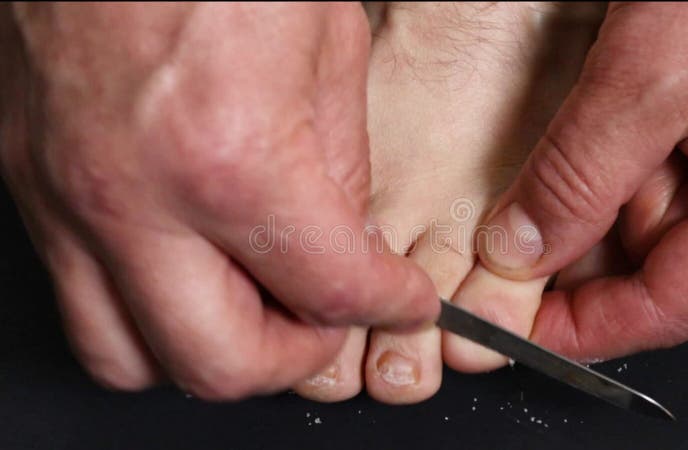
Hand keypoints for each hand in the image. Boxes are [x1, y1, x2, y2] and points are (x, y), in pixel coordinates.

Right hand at [0, 3, 436, 398]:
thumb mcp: (325, 46)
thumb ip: (340, 164)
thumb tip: (349, 237)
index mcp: (229, 158)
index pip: (331, 291)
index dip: (388, 302)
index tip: (402, 297)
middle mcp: (133, 200)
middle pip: (221, 364)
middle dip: (297, 357)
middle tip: (329, 324)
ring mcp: (66, 202)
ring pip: (133, 358)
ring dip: (212, 350)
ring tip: (258, 308)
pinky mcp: (32, 189)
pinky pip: (86, 302)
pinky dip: (149, 313)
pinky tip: (193, 270)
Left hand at [478, 2, 687, 360]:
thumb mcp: (655, 79)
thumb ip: (582, 175)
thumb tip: (519, 251)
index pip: (659, 311)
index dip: (575, 331)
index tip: (506, 332)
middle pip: (632, 268)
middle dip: (554, 264)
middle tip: (479, 262)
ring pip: (621, 219)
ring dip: (561, 211)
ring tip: (500, 205)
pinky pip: (626, 170)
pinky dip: (580, 169)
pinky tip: (539, 161)